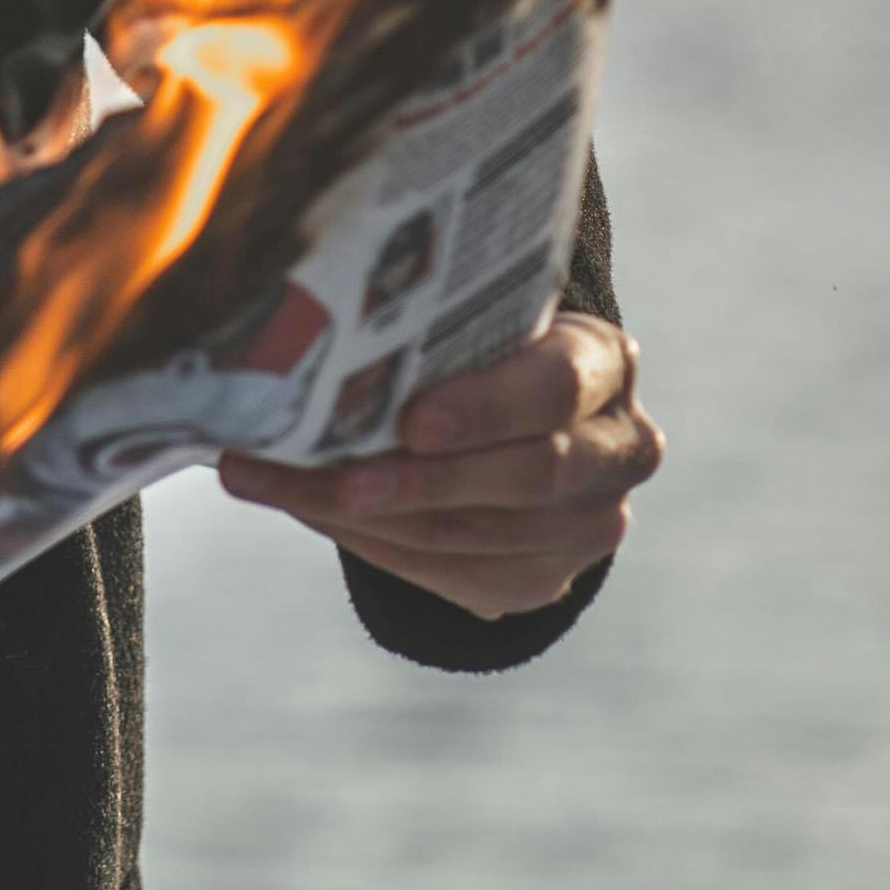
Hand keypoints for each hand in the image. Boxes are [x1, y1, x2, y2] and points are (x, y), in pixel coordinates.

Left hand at [218, 310, 661, 622]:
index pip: (556, 386)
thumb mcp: (481, 315)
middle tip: (334, 476)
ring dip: (366, 515)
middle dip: (421, 480)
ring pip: (475, 535)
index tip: (411, 420)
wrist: (520, 416)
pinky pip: (450, 574)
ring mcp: (588, 527)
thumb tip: (300, 309)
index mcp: (605, 363)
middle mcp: (617, 450)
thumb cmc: (482, 342)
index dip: (486, 408)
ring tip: (273, 479)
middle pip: (527, 475)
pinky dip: (370, 541)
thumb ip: (431, 318)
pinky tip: (303, 503)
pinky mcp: (542, 580)